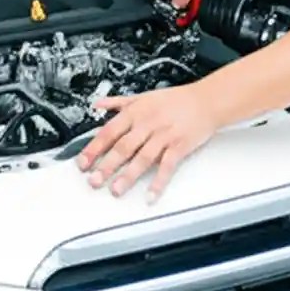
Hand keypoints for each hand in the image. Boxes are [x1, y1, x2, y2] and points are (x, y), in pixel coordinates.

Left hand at [76, 84, 221, 201]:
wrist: (206, 100)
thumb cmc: (176, 100)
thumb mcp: (143, 96)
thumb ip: (118, 102)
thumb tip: (98, 104)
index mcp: (136, 112)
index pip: (109, 131)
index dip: (94, 148)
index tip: (83, 163)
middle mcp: (148, 123)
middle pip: (123, 147)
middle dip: (107, 165)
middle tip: (94, 181)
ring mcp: (164, 135)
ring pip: (143, 157)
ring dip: (128, 175)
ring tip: (116, 190)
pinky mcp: (180, 145)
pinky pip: (167, 165)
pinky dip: (159, 181)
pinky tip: (150, 194)